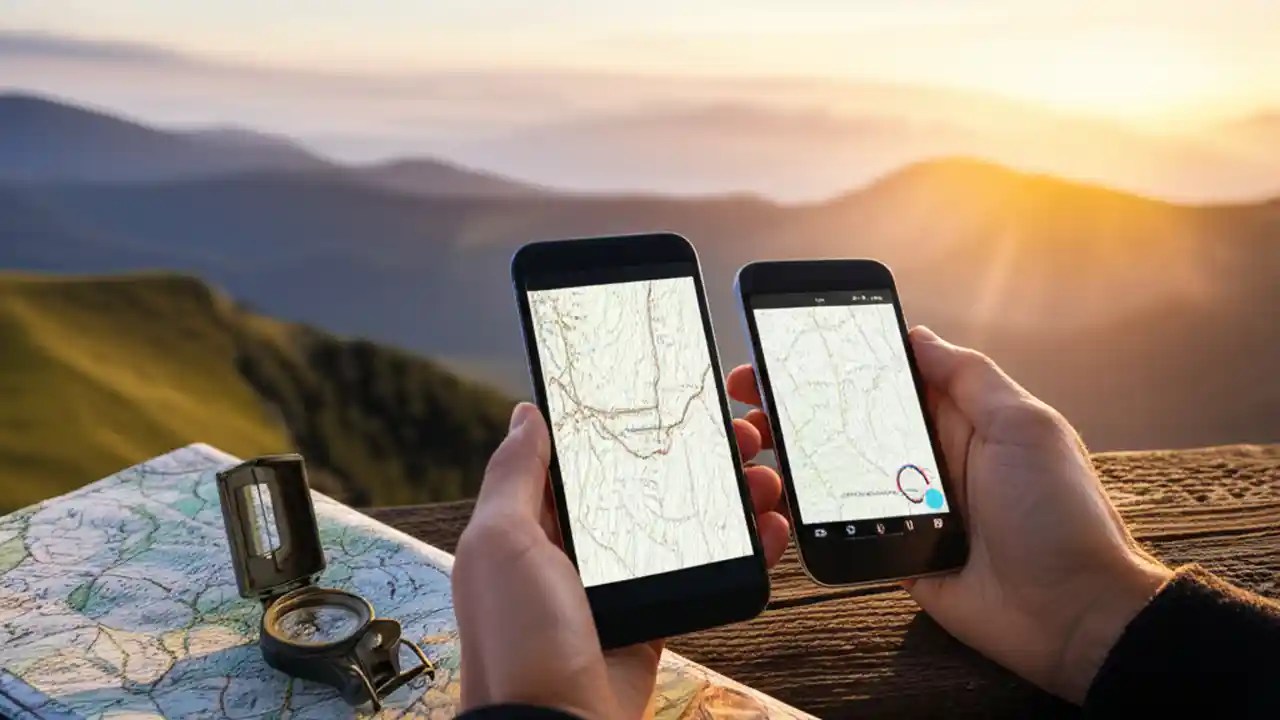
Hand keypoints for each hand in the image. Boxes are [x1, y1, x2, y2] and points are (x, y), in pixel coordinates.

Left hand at [452, 402, 789, 717]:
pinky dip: (739, 551)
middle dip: (687, 457)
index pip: (577, 460)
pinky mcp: (654, 617)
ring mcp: (616, 585)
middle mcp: (570, 551)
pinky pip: (702, 575)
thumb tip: (526, 415)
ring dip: (724, 499)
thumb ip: (514, 475)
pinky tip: (766, 529)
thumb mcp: (501, 542)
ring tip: (761, 479)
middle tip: (733, 435)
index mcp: (527, 526)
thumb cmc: (518, 638)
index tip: (665, 400)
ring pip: (678, 526)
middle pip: (638, 486)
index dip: (620, 427)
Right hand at [726, 326, 1172, 703]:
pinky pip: (849, 526)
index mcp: (964, 420)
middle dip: (808, 405)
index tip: (795, 346)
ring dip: (805, 457)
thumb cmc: (1060, 516)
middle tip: (754, 391)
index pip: (896, 378)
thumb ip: (970, 378)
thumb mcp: (1025, 427)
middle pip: (859, 422)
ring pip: (845, 472)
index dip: (848, 362)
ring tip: (758, 439)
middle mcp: (934, 459)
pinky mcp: (898, 553)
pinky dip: (818, 513)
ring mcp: (913, 507)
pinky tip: (782, 495)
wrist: (1073, 617)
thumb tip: (918, 336)